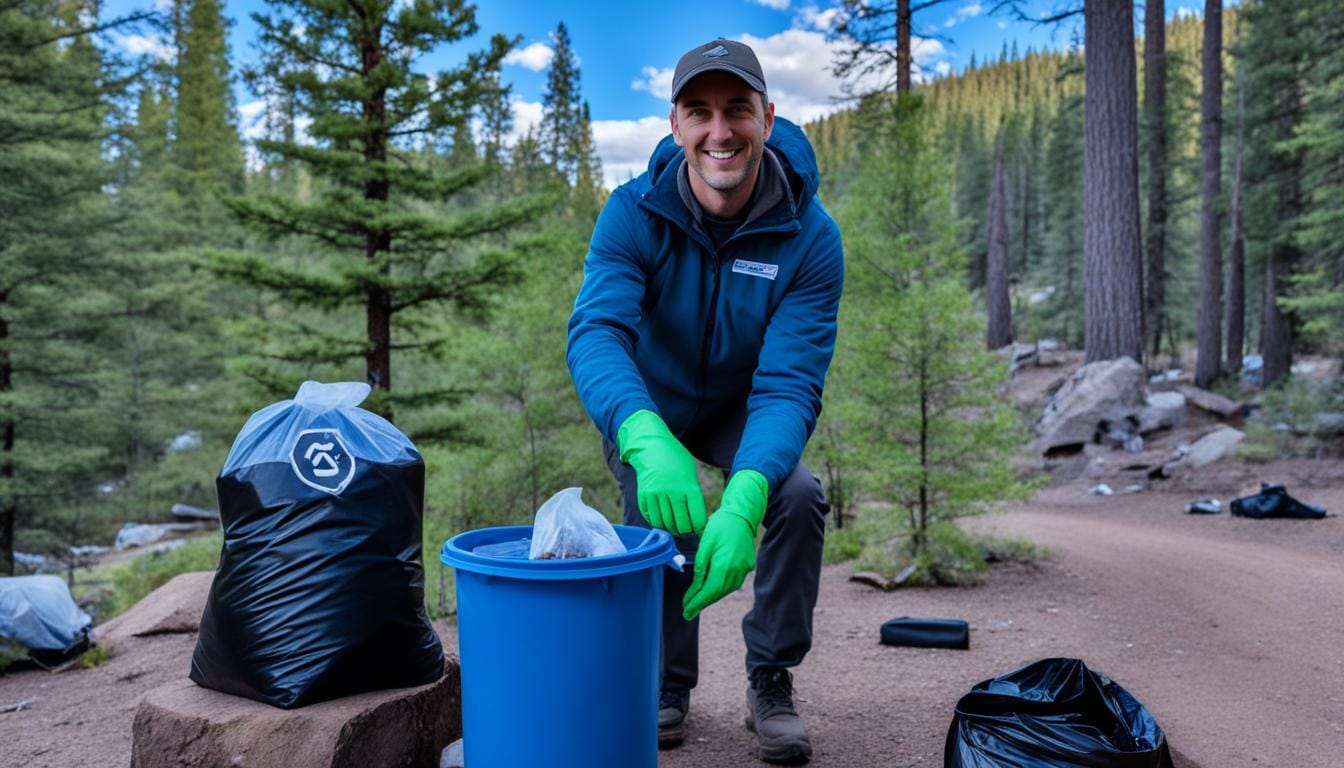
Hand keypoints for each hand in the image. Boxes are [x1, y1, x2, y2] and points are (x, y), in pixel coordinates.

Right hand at [617, 410, 706, 534]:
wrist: (652, 447)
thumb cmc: (676, 461)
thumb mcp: (691, 474)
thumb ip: (693, 496)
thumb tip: (697, 520)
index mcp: (689, 487)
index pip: (697, 519)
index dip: (699, 527)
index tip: (699, 526)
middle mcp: (672, 492)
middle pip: (681, 525)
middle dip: (686, 530)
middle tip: (687, 529)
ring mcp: (656, 495)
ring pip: (665, 524)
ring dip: (671, 528)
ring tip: (675, 525)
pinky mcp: (644, 496)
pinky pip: (651, 518)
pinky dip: (657, 521)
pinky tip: (662, 517)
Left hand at [682, 470, 767, 620]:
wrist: (741, 515)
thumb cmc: (720, 526)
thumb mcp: (704, 547)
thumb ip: (700, 571)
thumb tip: (693, 591)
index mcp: (725, 566)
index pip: (709, 592)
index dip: (697, 603)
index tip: (686, 611)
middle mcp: (737, 571)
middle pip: (717, 593)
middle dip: (702, 602)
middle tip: (688, 610)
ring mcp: (744, 570)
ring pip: (725, 590)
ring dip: (711, 596)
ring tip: (696, 601)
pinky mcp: (747, 567)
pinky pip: (732, 583)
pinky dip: (720, 588)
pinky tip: (711, 589)